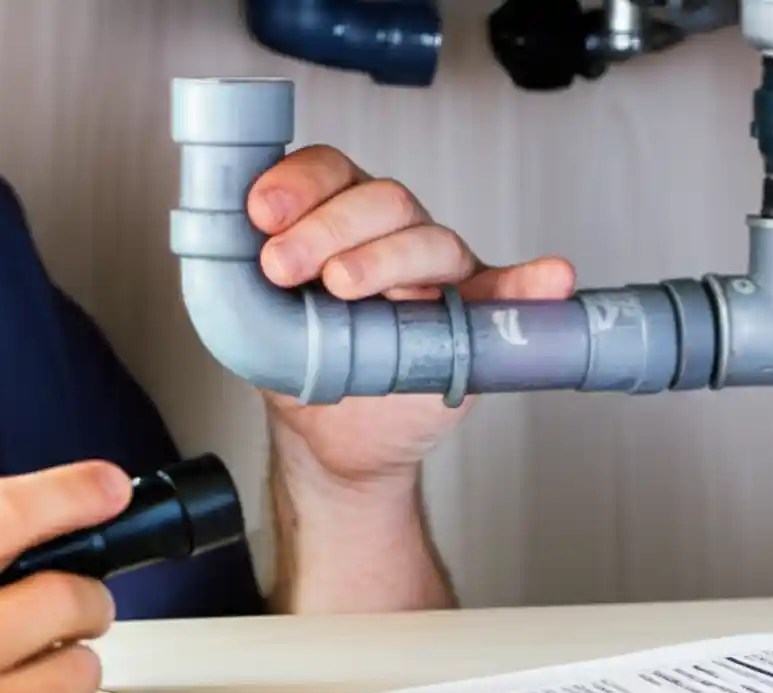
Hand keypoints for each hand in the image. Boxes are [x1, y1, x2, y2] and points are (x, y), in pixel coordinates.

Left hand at [247, 145, 575, 486]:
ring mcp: (437, 275)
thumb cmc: (300, 369)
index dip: (297, 184)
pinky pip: (511, 297)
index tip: (261, 214)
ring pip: (428, 238)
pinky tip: (550, 279)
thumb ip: (244, 287)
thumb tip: (222, 257)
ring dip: (388, 255)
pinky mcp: (473, 318)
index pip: (328, 172)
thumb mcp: (257, 325)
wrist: (331, 440)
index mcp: (337, 222)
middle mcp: (391, 236)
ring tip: (348, 285)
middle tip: (284, 266)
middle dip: (327, 227)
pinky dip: (533, 286)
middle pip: (379, 199)